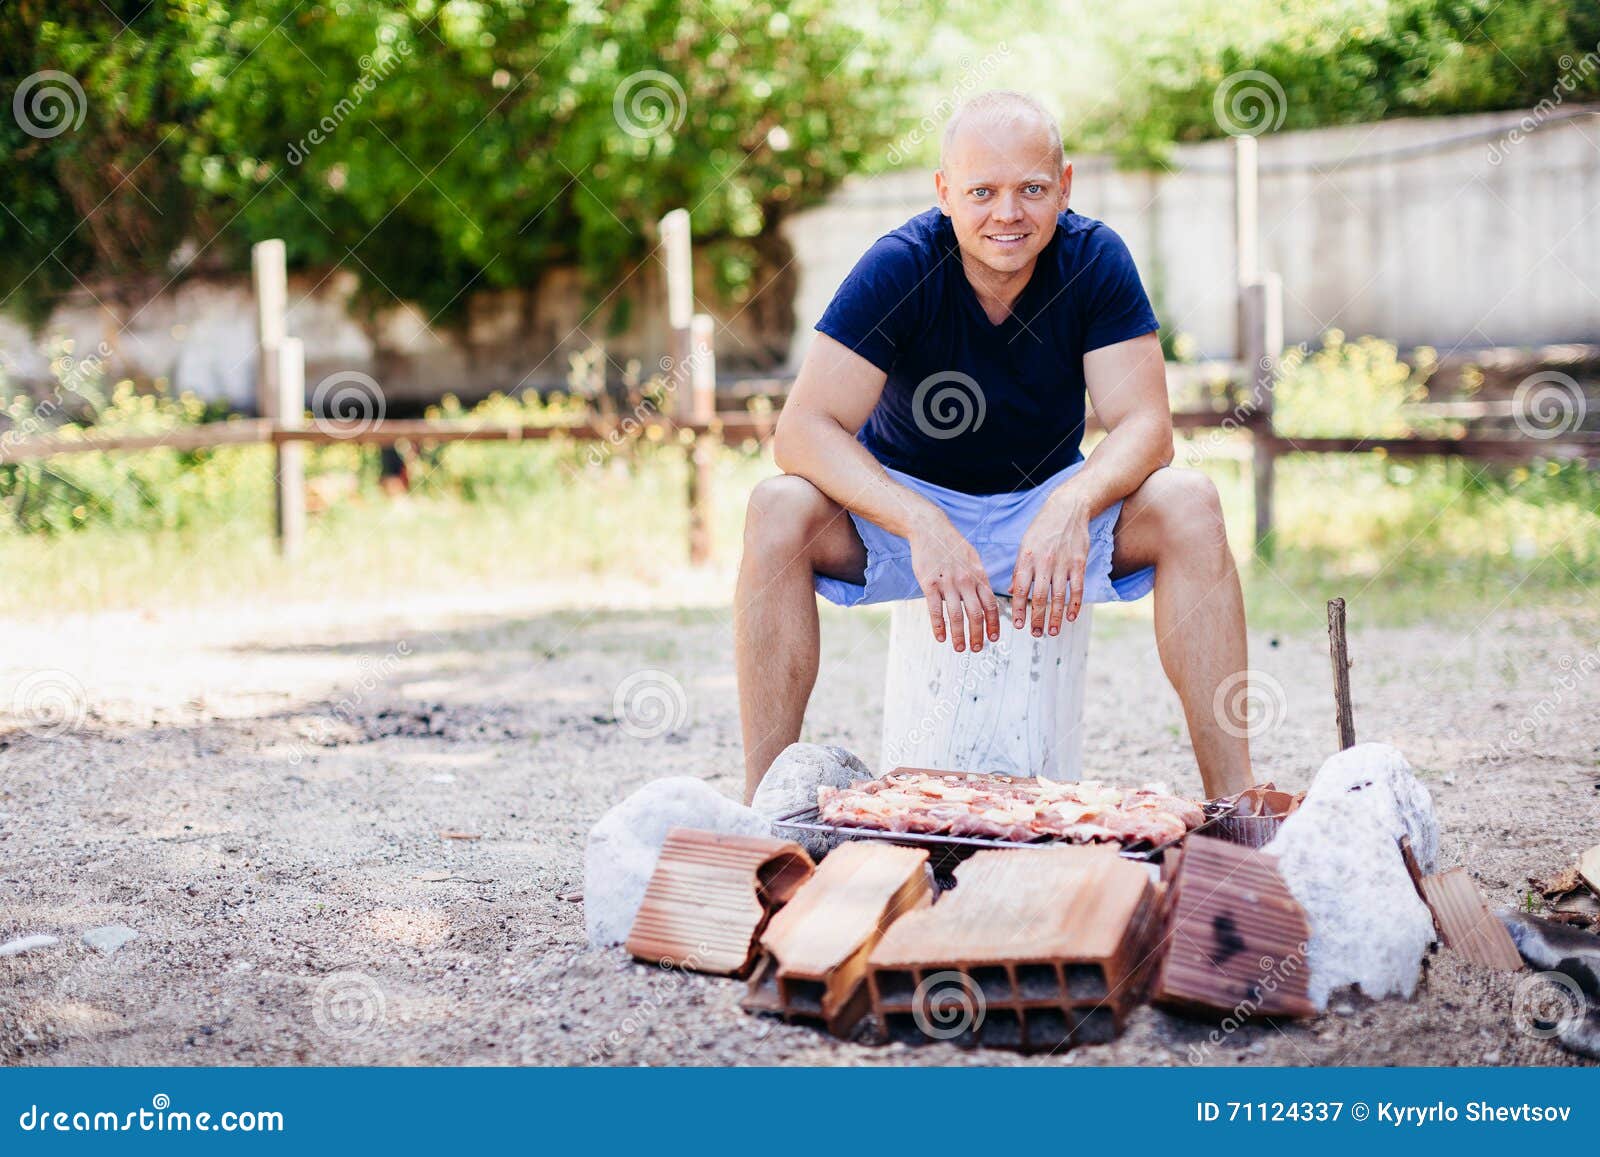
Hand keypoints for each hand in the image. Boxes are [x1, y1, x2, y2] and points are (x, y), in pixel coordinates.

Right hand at [908, 512, 999, 652]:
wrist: (930, 529)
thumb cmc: (952, 544)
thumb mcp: (973, 558)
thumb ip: (980, 578)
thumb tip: (986, 598)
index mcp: (979, 575)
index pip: (990, 605)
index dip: (993, 624)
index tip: (994, 638)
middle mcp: (966, 580)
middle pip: (976, 614)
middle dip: (979, 635)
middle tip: (978, 649)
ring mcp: (948, 583)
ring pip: (957, 616)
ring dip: (960, 635)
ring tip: (960, 648)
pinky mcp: (929, 584)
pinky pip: (936, 610)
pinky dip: (939, 626)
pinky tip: (941, 638)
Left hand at [1010, 485, 1091, 635]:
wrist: (1068, 508)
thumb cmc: (1043, 528)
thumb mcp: (1025, 544)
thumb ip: (1020, 568)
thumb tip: (1012, 590)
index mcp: (1026, 558)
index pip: (1019, 589)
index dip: (1018, 609)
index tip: (1018, 625)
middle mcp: (1043, 562)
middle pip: (1038, 597)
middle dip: (1036, 619)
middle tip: (1035, 634)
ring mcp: (1062, 563)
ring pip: (1058, 596)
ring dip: (1054, 617)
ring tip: (1051, 631)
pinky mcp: (1078, 563)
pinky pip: (1077, 588)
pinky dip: (1074, 605)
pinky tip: (1071, 617)